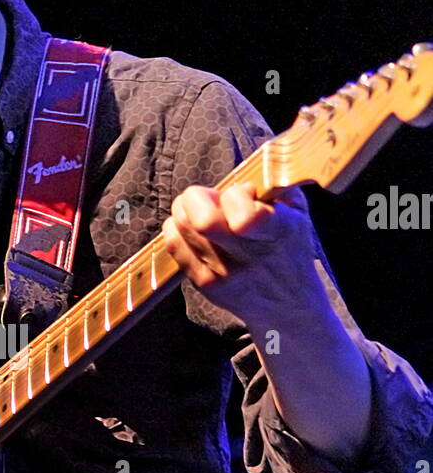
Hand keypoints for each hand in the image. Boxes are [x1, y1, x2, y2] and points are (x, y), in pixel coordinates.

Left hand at [162, 181, 320, 328]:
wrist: (288, 305)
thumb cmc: (290, 248)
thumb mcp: (298, 212)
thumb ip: (276, 184)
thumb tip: (252, 166)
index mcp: (277, 232)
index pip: (243, 215)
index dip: (235, 196)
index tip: (241, 195)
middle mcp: (248, 257)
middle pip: (202, 221)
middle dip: (196, 198)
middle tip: (204, 198)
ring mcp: (224, 274)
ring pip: (182, 228)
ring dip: (184, 211)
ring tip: (198, 211)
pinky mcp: (205, 285)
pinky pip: (174, 247)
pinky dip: (176, 230)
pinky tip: (190, 229)